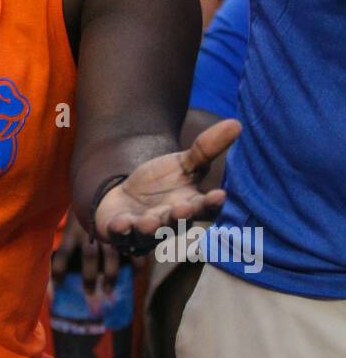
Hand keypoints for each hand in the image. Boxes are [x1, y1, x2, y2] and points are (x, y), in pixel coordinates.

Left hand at [51, 209, 127, 295]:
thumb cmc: (82, 213)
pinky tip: (135, 276)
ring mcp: (109, 229)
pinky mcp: (126, 228)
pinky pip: (132, 247)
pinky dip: (135, 263)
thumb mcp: (71, 226)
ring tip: (109, 292)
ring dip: (110, 275)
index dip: (59, 269)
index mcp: (74, 231)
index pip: (63, 252)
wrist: (100, 186)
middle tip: (90, 294)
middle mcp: (91, 231)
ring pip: (111, 254)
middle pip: (89, 256)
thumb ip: (67, 248)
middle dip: (89, 277)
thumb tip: (55, 281)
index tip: (58, 285)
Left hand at [94, 118, 241, 249]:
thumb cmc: (161, 183)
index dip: (213, 203)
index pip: (206, 208)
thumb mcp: (183, 163)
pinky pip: (121, 234)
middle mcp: (170, 222)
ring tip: (150, 221)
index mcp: (191, 206)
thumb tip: (237, 123)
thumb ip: (207, 149)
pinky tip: (120, 224)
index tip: (220, 194)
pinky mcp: (121, 231)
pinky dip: (121, 230)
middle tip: (184, 208)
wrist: (125, 198)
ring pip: (149, 232)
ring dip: (150, 227)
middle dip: (181, 216)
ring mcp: (145, 229)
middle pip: (178, 222)